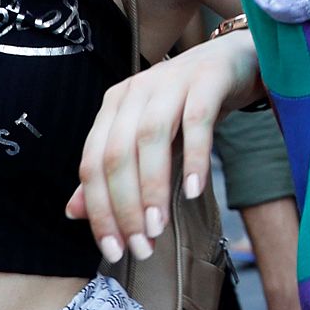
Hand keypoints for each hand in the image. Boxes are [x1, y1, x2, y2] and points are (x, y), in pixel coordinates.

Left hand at [66, 27, 262, 261]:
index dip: (100, 211)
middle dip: (125, 207)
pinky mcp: (208, 78)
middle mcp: (137, 90)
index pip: (93, 163)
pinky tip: (194, 189)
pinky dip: (193, 156)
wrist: (236, 60)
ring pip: (150, 138)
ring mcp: (172, 80)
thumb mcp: (149, 139)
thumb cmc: (189, 105)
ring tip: (159, 226)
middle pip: (118, 153)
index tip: (114, 250)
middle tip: (142, 246)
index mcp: (115, 105)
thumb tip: (73, 212)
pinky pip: (197, 119)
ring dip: (152, 188)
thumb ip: (114, 173)